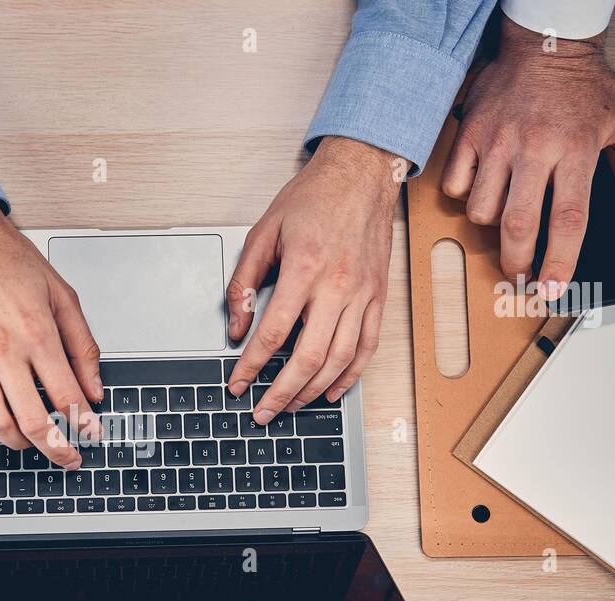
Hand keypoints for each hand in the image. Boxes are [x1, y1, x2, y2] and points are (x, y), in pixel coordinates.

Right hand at [0, 199, 102, 469]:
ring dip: (18, 443)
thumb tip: (95, 388)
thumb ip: (83, 345)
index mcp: (38, 334)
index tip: (92, 435)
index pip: (67, 398)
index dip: (85, 425)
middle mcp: (5, 350)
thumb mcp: (61, 294)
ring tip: (31, 441)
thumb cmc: (7, 258)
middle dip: (58, 449)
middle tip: (68, 457)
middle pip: (34, 422)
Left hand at [227, 136, 398, 419]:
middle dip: (281, 392)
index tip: (237, 383)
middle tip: (262, 411)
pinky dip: (350, 375)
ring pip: (340, 359)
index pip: (273, 333)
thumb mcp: (263, 233)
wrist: (362, 174)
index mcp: (304, 269)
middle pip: (309, 356)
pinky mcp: (379, 297)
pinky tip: (332, 391)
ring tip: (291, 406)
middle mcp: (338, 287)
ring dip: (313, 390)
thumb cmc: (313, 199)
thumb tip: (235, 327)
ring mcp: (363, 295)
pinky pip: (367, 347)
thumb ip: (243, 282)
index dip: (251, 366)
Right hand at [441, 15, 614, 299]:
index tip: (552, 288)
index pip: (567, 220)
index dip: (559, 262)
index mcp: (577, 148)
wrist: (546, 44)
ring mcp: (497, 142)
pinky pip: (456, 186)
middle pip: (516, 226)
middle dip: (516, 263)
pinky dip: (468, 197)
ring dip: (493, 226)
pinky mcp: (469, 135)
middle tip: (521, 276)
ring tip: (507, 217)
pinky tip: (485, 189)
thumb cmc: (588, 87)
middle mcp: (534, 147)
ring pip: (481, 211)